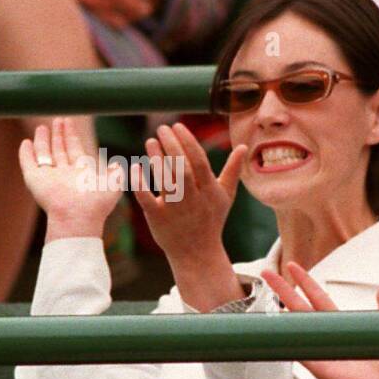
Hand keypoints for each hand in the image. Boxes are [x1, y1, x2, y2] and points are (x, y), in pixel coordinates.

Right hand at [18, 117, 121, 239]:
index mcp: (81, 173)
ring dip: (43, 140)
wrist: (77, 216)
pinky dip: (26, 153)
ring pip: (44, 154)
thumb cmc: (97, 203)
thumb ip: (116, 174)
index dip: (72, 136)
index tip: (69, 122)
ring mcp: (49, 177)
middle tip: (58, 119)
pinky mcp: (34, 180)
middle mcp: (64, 174)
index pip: (75, 149)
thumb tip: (118, 164)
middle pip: (60, 149)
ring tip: (41, 126)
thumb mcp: (113, 186)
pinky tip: (26, 142)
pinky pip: (28, 163)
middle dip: (59, 134)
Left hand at [132, 123, 245, 264]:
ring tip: (151, 141)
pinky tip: (135, 167)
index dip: (188, 142)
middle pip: (182, 168)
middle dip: (172, 146)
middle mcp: (194, 199)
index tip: (177, 126)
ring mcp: (175, 210)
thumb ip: (232, 170)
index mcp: (210, 191)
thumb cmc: (211, 219)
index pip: (199, 162)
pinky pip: (147, 199)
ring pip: (166, 181)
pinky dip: (140, 183)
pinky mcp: (158, 219)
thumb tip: (243, 147)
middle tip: (162, 128)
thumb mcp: (225, 196)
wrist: (198, 253)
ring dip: (157, 159)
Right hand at [263, 263, 378, 378]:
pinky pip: (299, 351)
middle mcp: (324, 334)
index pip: (318, 297)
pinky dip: (288, 341)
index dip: (306, 282)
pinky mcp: (319, 366)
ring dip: (280, 312)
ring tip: (265, 295)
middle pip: (300, 307)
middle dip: (283, 289)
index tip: (293, 266)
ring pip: (295, 326)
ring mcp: (319, 349)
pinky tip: (274, 330)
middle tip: (266, 272)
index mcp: (338, 324)